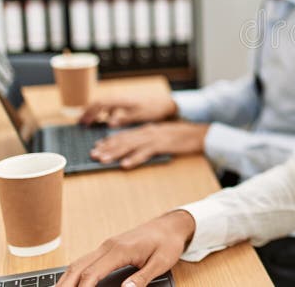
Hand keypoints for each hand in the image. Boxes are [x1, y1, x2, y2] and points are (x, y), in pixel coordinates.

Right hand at [57, 210, 194, 286]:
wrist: (172, 224)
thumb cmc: (168, 242)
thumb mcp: (161, 262)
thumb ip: (142, 278)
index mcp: (120, 249)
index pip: (92, 273)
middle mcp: (109, 246)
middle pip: (77, 267)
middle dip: (65, 286)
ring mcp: (107, 245)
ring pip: (78, 263)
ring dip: (66, 279)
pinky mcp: (109, 248)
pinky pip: (86, 260)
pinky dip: (75, 273)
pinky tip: (70, 283)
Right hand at [79, 94, 177, 126]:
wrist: (166, 104)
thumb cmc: (154, 109)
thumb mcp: (139, 116)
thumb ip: (124, 119)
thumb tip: (109, 122)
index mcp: (122, 100)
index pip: (100, 103)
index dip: (90, 112)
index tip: (83, 122)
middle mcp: (120, 98)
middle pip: (100, 102)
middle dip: (89, 112)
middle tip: (80, 122)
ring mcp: (124, 99)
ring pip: (105, 104)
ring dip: (96, 112)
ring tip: (89, 122)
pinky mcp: (127, 103)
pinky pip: (112, 106)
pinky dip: (106, 112)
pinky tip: (107, 120)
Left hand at [90, 122, 209, 168]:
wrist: (201, 133)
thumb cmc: (183, 137)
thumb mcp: (163, 136)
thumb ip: (149, 139)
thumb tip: (135, 147)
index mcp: (148, 129)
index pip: (125, 134)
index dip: (109, 141)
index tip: (97, 146)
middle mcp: (149, 131)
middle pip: (124, 139)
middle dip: (107, 147)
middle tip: (93, 155)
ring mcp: (156, 138)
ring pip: (131, 146)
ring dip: (115, 153)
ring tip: (103, 160)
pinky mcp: (163, 145)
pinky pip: (146, 153)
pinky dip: (134, 159)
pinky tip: (125, 165)